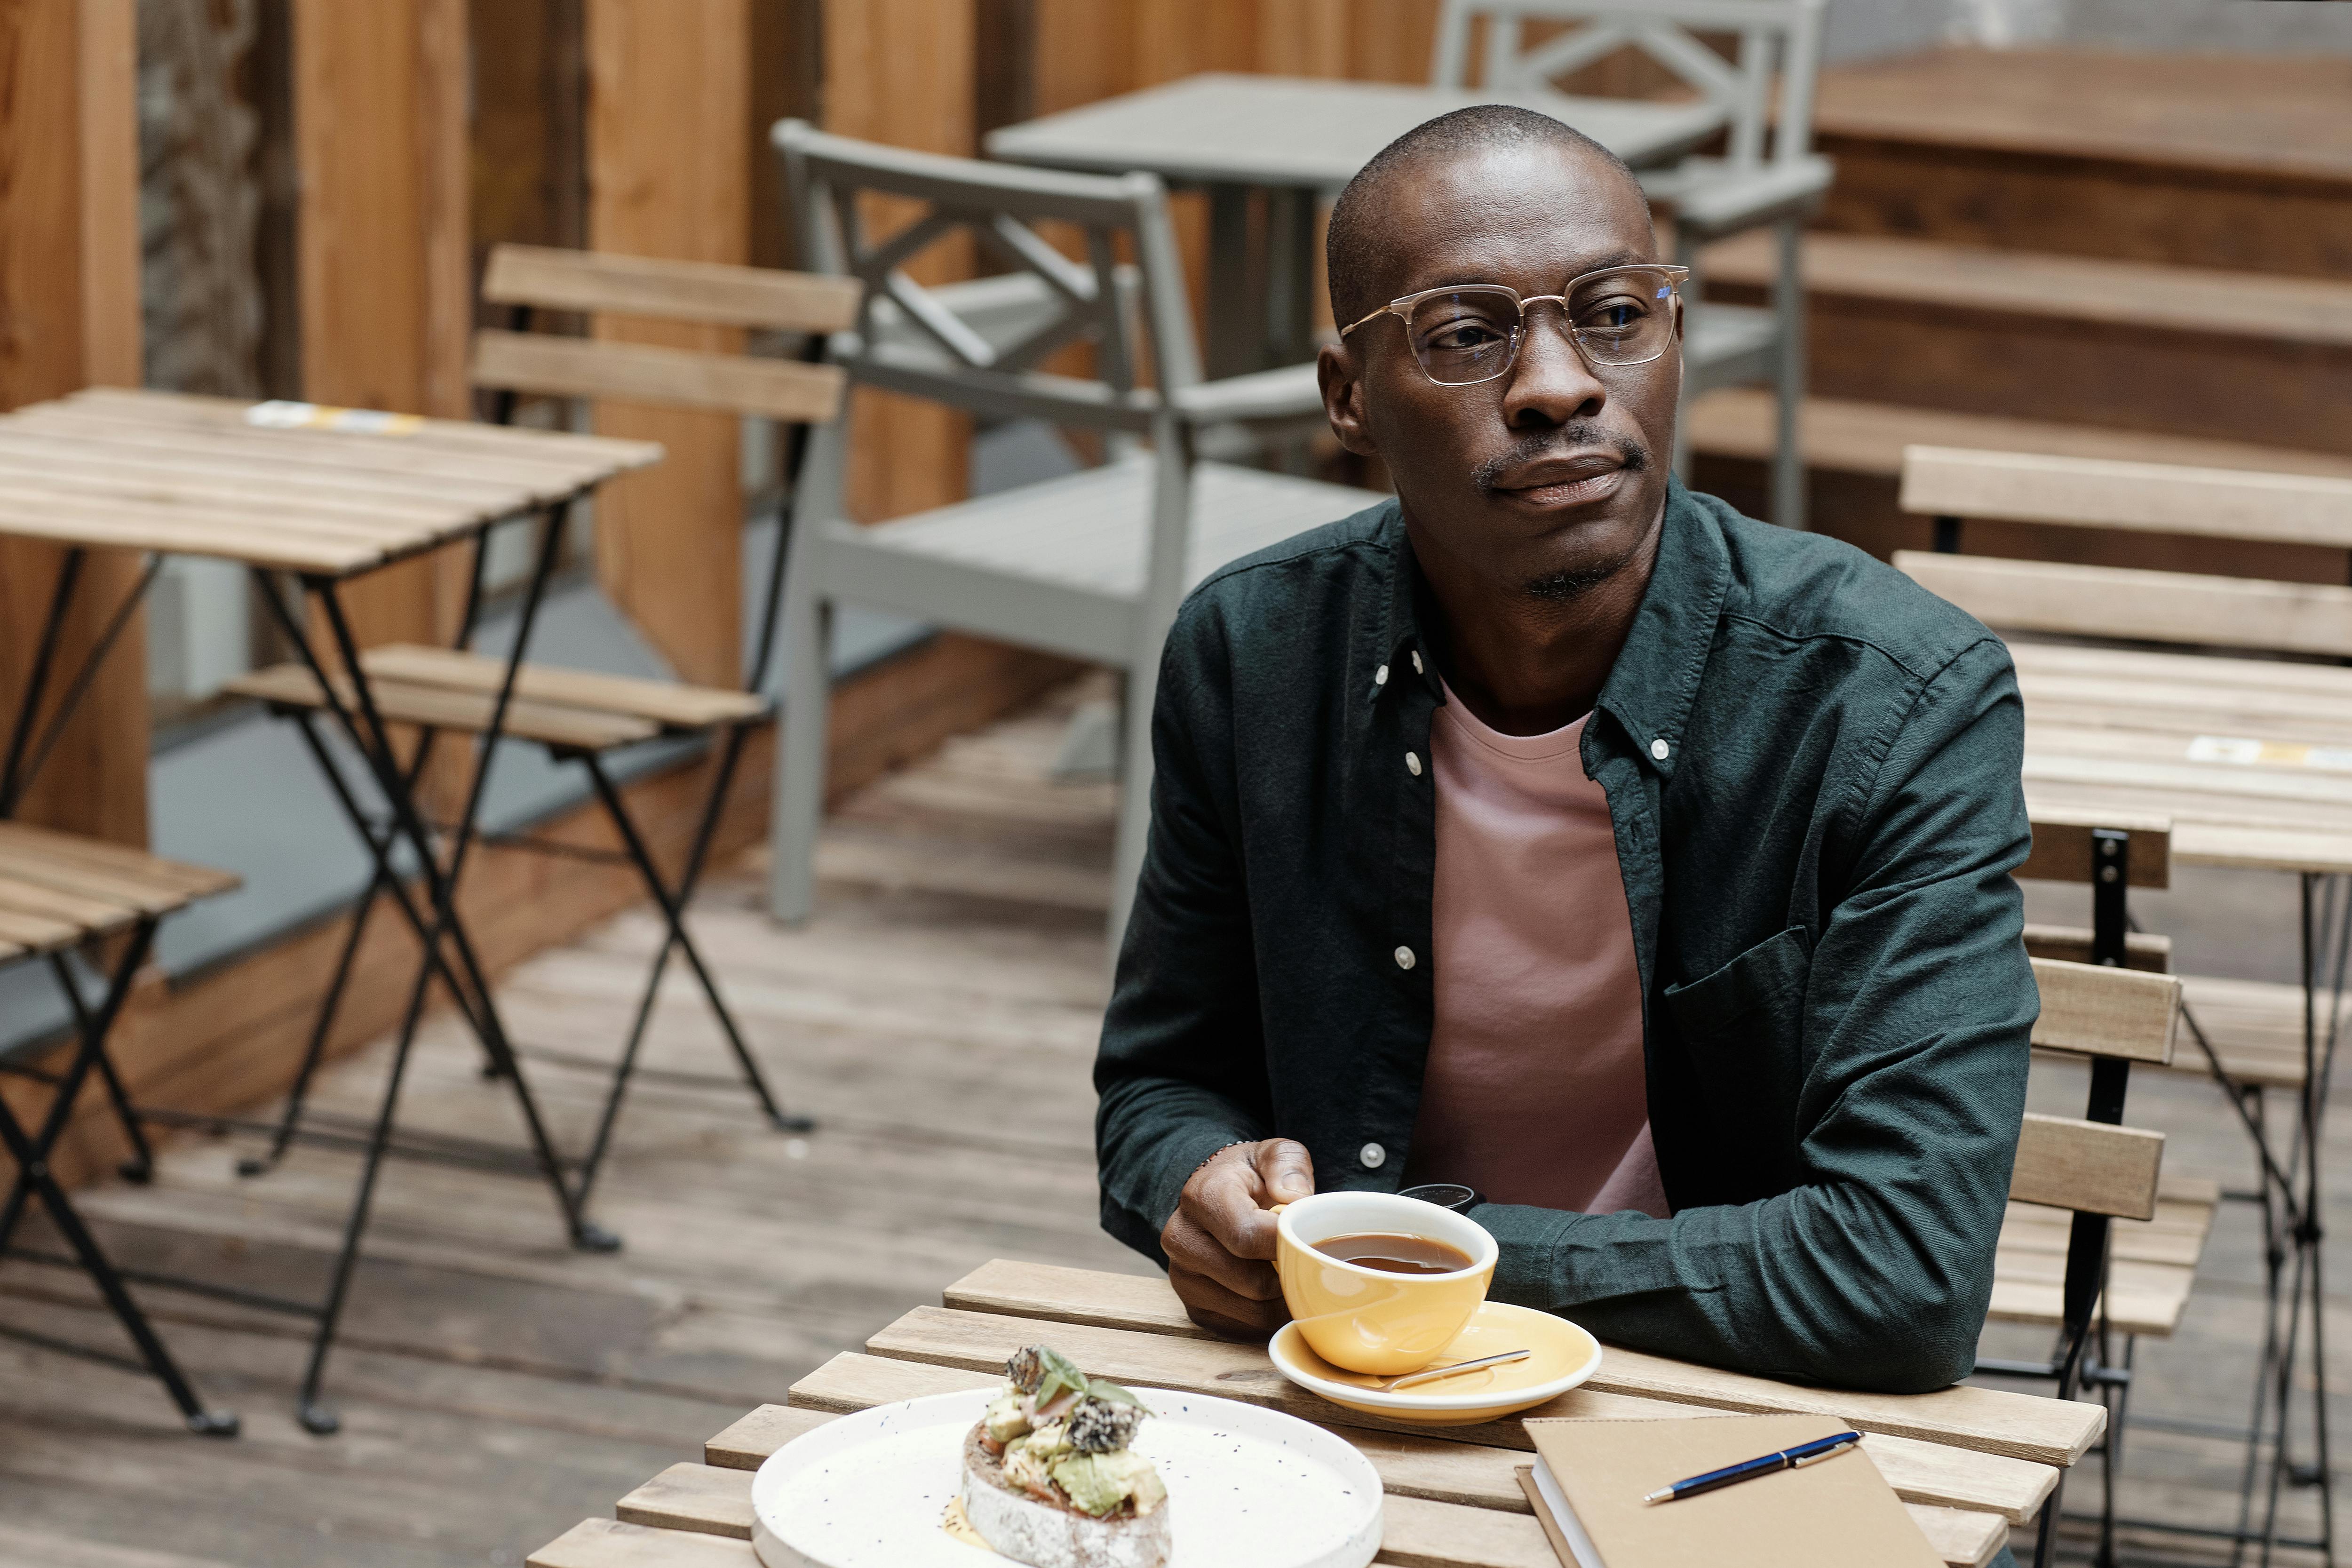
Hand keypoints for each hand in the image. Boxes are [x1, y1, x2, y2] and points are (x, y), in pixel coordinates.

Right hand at [1161, 1139, 1315, 1339]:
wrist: (1214, 1196)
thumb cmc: (1251, 1178)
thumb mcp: (1273, 1154)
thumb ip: (1289, 1166)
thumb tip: (1294, 1199)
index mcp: (1202, 1197)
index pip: (1248, 1236)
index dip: (1288, 1245)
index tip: (1309, 1240)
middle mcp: (1182, 1239)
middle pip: (1253, 1283)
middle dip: (1289, 1275)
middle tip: (1305, 1259)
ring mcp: (1183, 1278)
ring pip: (1252, 1312)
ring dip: (1282, 1300)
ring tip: (1291, 1274)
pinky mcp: (1193, 1308)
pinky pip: (1243, 1330)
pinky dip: (1268, 1317)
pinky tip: (1274, 1292)